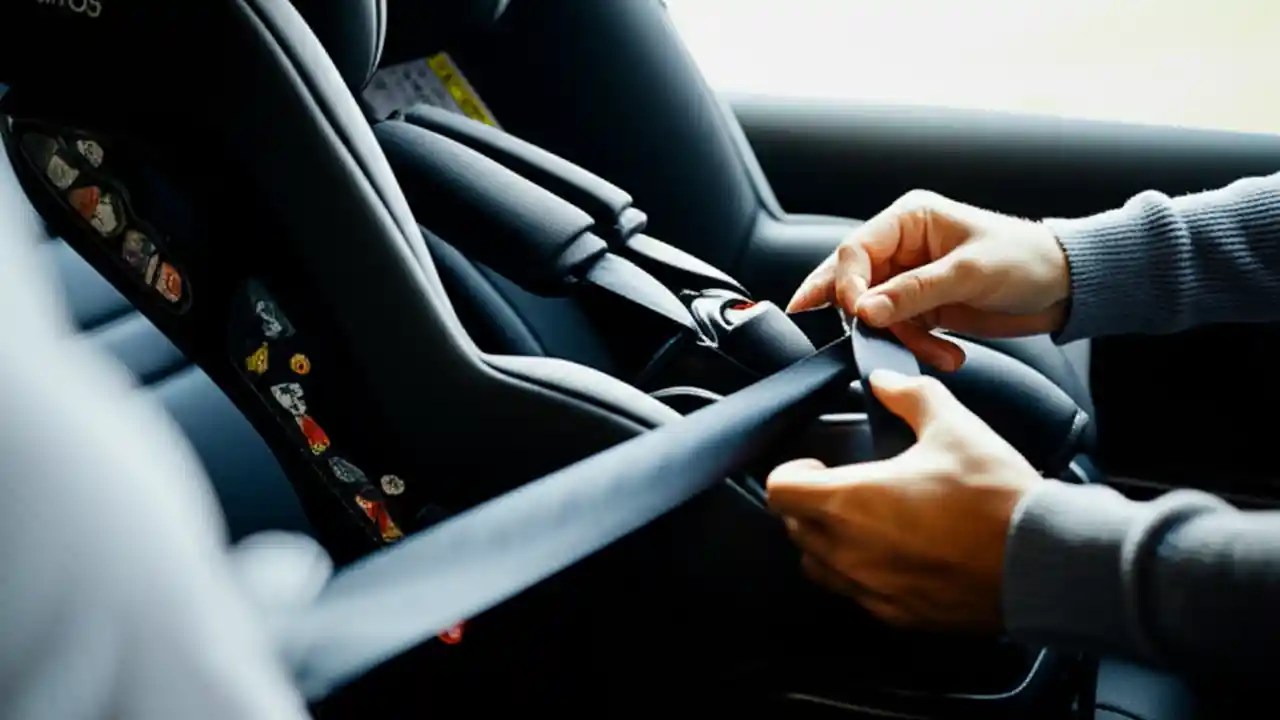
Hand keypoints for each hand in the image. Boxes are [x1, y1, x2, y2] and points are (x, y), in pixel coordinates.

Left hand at [766, 370, 1039, 630]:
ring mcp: (871, 589)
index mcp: (850, 502)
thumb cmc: (996, 497)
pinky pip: (856, 595)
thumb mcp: (952, 425)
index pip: (780, 491)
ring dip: (828, 543)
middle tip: (840, 488)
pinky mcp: (897, 615)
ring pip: (818, 567)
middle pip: (794, 529)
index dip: (793, 472)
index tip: (816, 465)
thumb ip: (909, 395)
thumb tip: (883, 380)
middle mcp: (849, 552)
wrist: (1043, 561)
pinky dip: (861, 574)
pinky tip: (895, 555)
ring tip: (863, 523)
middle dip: (808, 506)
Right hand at [787, 190, 1070, 370]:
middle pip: (854, 280)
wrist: (1065, 288)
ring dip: (901, 339)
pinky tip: (948, 355)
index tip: (859, 315)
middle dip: (854, 312)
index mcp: (910, 219)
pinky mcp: (922, 307)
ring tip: (937, 353)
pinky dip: (918, 348)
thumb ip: (914, 291)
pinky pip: (900, 331)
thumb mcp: (969, 273)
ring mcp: (910, 279)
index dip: (848, 283)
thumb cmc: (1025, 260)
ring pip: (876, 314)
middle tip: (841, 333)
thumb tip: (865, 310)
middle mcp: (903, 246)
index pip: (856, 250)